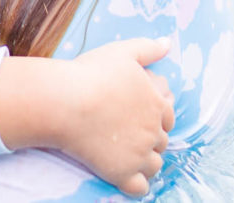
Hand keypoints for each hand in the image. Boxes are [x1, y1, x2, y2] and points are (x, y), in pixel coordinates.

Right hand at [58, 38, 174, 196]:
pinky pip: (140, 188)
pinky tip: (123, 175)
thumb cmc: (91, 73)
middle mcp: (153, 131)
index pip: (168, 116)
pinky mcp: (123, 174)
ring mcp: (139, 154)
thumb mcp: (123, 51)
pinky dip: (136, 184)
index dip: (155, 116)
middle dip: (150, 139)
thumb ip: (148, 48)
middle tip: (127, 134)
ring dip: (145, 162)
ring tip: (126, 155)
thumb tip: (168, 44)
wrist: (65, 102)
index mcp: (157, 103)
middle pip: (161, 141)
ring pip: (154, 165)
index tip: (137, 115)